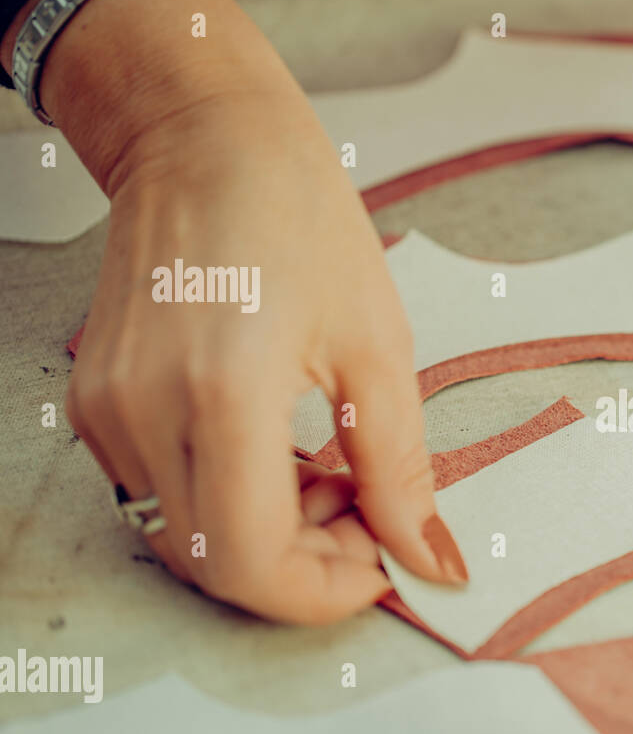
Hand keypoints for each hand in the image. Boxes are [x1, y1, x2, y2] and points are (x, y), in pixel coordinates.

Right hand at [66, 94, 467, 622]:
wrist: (207, 141)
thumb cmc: (298, 219)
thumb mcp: (379, 349)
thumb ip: (402, 471)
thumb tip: (433, 561)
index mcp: (220, 396)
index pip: (252, 565)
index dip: (324, 592)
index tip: (383, 565)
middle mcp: (142, 413)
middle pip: (218, 568)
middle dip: (307, 568)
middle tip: (369, 514)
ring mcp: (108, 413)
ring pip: (191, 541)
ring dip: (273, 539)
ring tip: (333, 476)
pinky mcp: (99, 406)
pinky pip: (167, 497)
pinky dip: (234, 505)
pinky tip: (285, 457)